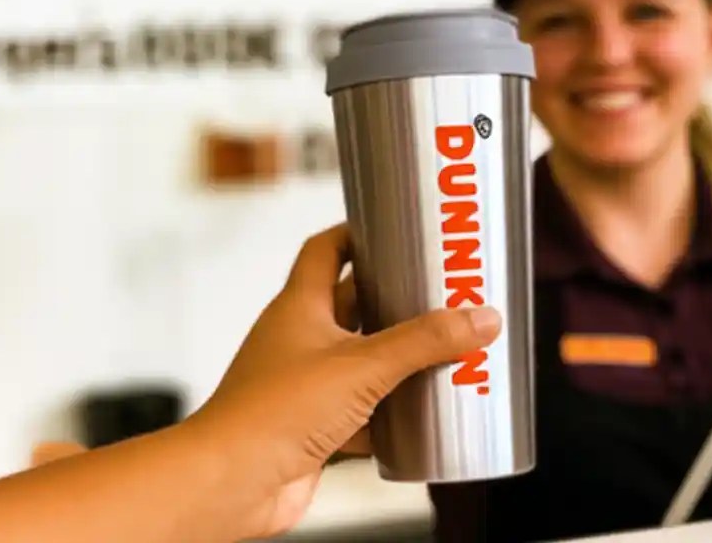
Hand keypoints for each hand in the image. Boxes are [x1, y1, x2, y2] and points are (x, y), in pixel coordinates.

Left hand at [193, 223, 502, 539]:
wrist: (233, 482)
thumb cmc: (272, 413)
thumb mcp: (362, 366)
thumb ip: (423, 342)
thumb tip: (477, 318)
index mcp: (300, 307)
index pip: (326, 251)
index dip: (357, 235)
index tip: (392, 229)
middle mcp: (299, 340)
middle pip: (353, 307)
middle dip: (395, 303)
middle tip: (439, 295)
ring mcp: (303, 385)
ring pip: (359, 362)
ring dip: (395, 362)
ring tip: (441, 352)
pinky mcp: (312, 427)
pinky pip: (359, 412)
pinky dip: (387, 414)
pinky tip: (417, 416)